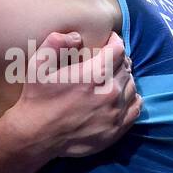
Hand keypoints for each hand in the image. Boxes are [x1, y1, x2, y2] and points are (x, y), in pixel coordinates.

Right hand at [9, 30, 141, 158]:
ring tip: (112, 78)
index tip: (109, 41)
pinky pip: (135, 107)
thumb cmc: (37, 99)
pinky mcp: (117, 129)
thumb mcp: (38, 65)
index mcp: (94, 75)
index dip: (114, 41)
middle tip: (107, 60)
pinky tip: (120, 96)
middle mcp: (110, 92)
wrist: (37, 136)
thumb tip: (77, 36)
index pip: (118, 49)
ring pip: (131, 86)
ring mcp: (116, 113)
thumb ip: (56, 42)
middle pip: (126, 67)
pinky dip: (131, 98)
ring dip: (124, 78)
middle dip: (117, 60)